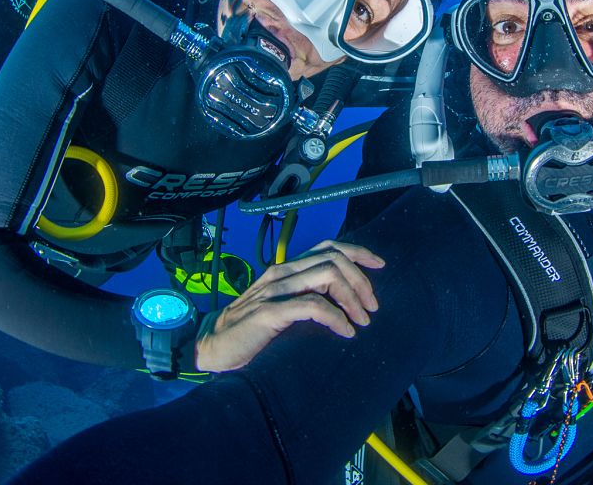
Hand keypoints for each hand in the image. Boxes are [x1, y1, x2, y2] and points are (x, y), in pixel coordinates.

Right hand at [195, 240, 383, 372]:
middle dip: (361, 281)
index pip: (328, 246)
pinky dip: (336, 317)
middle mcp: (281, 272)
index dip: (358, 252)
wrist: (213, 346)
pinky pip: (313, 306)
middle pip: (334, 258)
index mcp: (286, 268)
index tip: (380, 265)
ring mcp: (274, 290)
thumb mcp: (282, 306)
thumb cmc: (250, 330)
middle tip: (371, 308)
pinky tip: (345, 332)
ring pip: (327, 275)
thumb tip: (344, 300)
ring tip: (361, 321)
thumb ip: (305, 296)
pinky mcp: (269, 312)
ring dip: (352, 298)